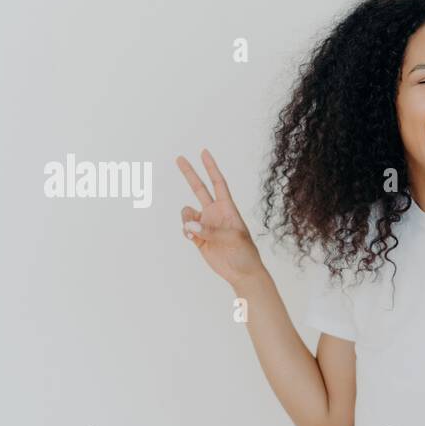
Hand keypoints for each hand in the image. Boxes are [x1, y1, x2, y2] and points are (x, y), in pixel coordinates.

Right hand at [176, 149, 263, 286]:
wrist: (242, 273)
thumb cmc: (245, 254)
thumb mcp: (233, 239)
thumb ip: (211, 231)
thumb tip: (190, 225)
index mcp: (228, 208)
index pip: (218, 183)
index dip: (211, 168)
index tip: (204, 152)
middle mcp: (215, 213)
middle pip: (199, 189)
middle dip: (190, 174)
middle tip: (179, 158)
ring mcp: (206, 225)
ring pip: (187, 213)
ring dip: (186, 219)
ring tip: (194, 232)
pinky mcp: (198, 238)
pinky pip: (186, 228)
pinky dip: (185, 231)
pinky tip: (193, 238)